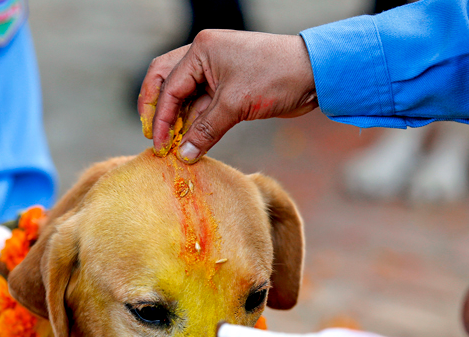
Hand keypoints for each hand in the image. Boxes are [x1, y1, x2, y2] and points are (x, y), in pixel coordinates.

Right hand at [138, 30, 317, 162]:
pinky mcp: (229, 89)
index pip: (169, 86)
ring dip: (179, 122)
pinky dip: (196, 124)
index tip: (159, 145)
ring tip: (174, 148)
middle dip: (158, 112)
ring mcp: (216, 72)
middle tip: (154, 138)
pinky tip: (191, 143)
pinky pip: (203, 107)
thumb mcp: (236, 104)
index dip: (161, 118)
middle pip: (167, 84)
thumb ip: (206, 130)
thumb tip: (184, 154)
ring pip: (185, 98)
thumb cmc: (276, 77)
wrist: (314, 75)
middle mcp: (204, 57)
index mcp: (201, 50)